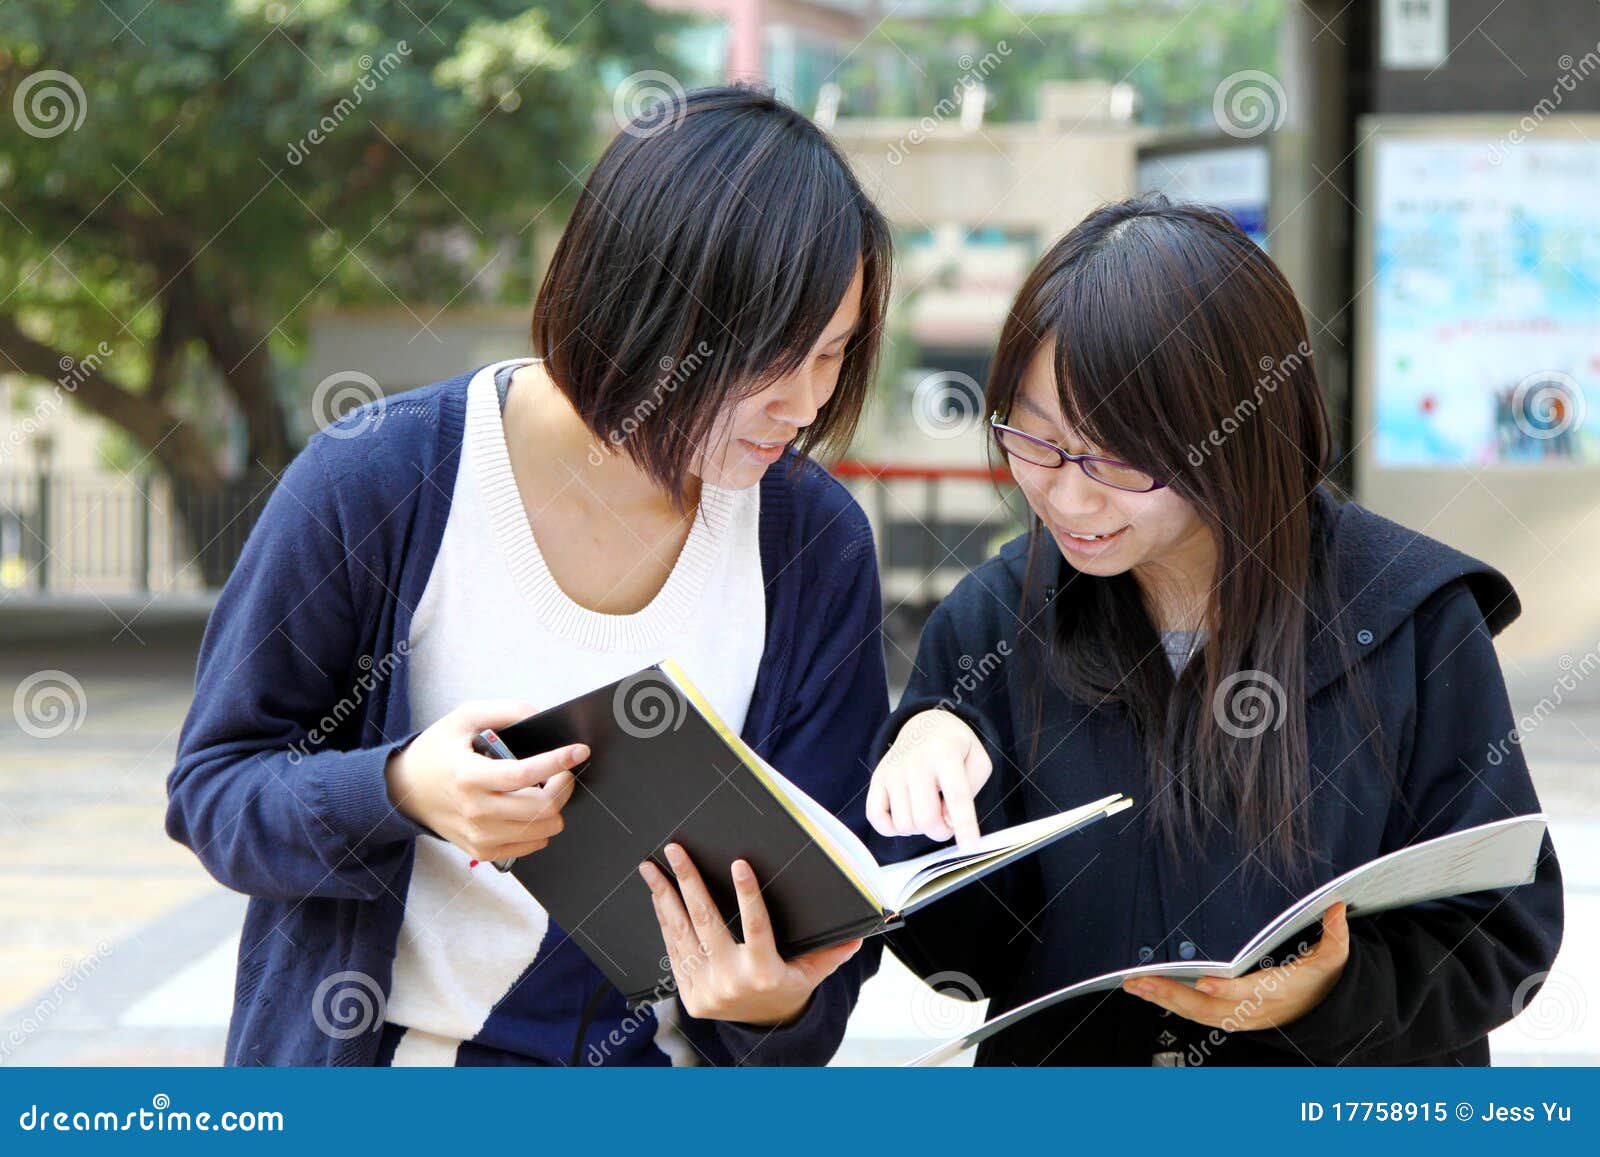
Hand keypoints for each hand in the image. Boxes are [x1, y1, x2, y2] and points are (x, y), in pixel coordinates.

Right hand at [384, 700, 585, 862]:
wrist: (406, 789)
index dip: (558, 762)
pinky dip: (541, 826)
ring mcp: (479, 836)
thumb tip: (542, 718)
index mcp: (468, 776)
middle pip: (541, 808)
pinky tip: (531, 809)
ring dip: (556, 807)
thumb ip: (507, 712)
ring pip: (542, 830)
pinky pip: (531, 845)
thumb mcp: (466, 716)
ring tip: (547, 788)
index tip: (579, 751)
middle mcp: (474, 811)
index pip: (524, 775)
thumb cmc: (439, 751)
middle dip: (563, 786)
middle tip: (563, 772)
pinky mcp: (482, 851)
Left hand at [638, 842, 862, 1026]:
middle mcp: (733, 980)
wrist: (763, 1029)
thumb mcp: (812, 972)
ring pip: (682, 934)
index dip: (748, 895)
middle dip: (689, 882)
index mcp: (766, 972)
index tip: (739, 864)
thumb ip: (833, 951)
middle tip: (675, 851)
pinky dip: (664, 921)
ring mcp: (707, 988)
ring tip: (651, 869)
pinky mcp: (689, 994)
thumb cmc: (788, 987)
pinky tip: (657, 896)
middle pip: (707, 923)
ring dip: (664, 897)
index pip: (758, 927)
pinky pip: (674, 951)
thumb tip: (862, 930)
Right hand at [866, 708, 991, 846]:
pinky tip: (905, 815)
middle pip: (926, 818)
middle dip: (942, 832)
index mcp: (945, 753)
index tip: (971, 846)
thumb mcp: (978, 760)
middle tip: (947, 823)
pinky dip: (892, 828)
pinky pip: (876, 818)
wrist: (924, 725)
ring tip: (927, 810)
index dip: (965, 824)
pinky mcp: (877, 779)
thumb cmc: (955, 749)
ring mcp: (892, 771)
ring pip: (904, 824)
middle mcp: (915, 762)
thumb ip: (970, 790)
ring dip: (920, 828)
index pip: (956, 795)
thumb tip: (946, 820)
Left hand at [1122, 903, 1350, 1030]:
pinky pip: (1195, 1015)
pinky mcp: (1229, 1019)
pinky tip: (1148, 992)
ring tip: (1136, 985)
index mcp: (1277, 992)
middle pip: (1210, 1007)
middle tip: (1145, 980)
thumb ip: (1335, 935)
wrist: (1322, 1014)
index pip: (1249, 992)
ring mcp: (1239, 1017)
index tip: (1204, 982)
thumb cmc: (1321, 982)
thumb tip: (1336, 908)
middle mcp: (1254, 1009)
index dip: (1227, 989)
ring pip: (1197, 1013)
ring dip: (1164, 999)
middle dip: (1175, 995)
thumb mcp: (1334, 959)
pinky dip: (1170, 1004)